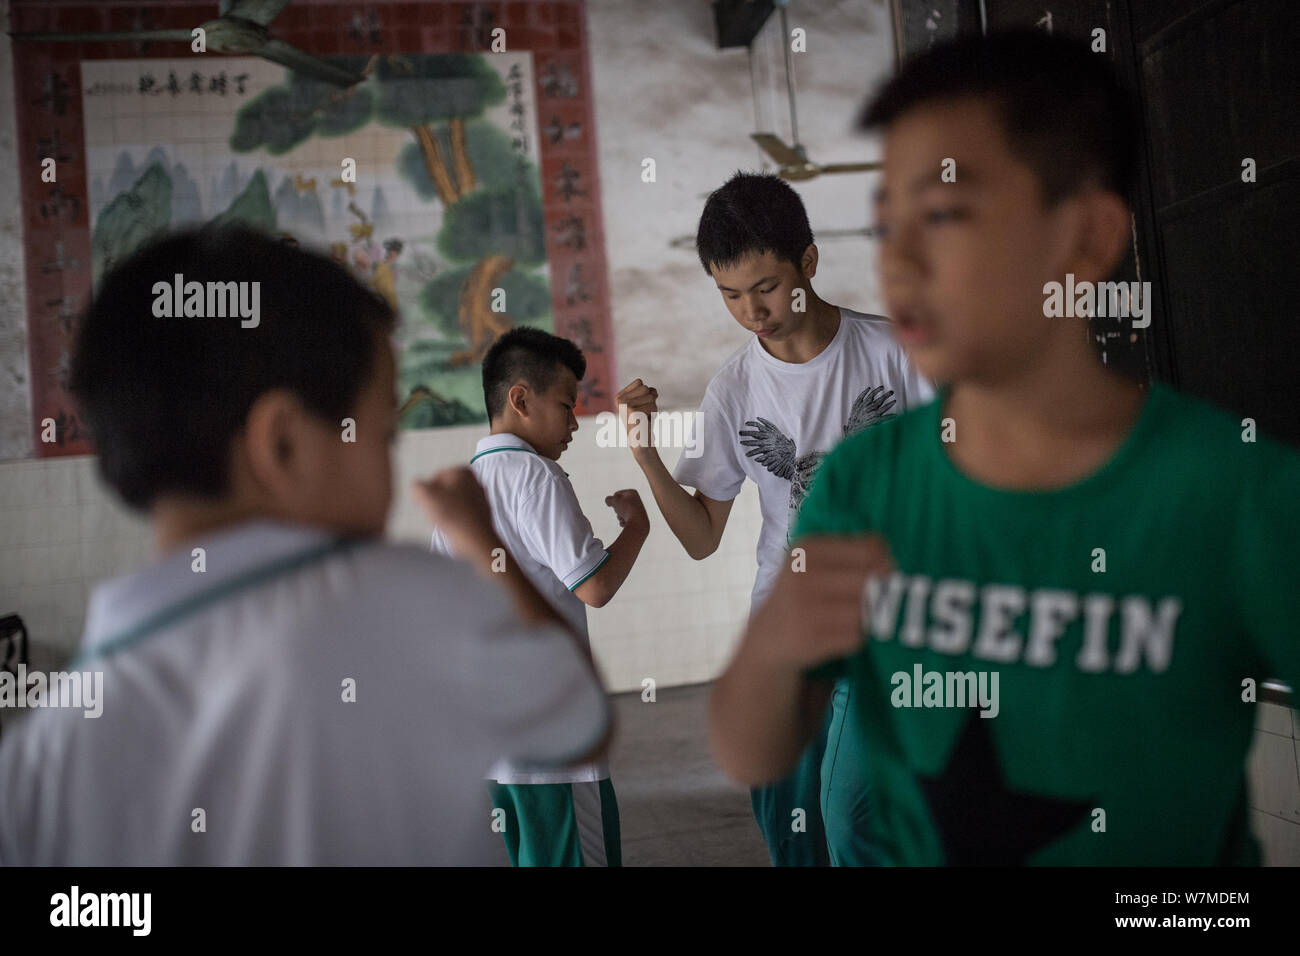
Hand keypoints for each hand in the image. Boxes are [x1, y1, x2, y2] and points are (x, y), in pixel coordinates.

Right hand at [412, 467, 500, 562]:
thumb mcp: (425, 494)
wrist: (475, 539)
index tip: (428, 504)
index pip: (434, 478)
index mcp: (463, 471)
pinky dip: (455, 520)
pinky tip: (454, 527)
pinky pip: (460, 515)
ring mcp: (480, 498)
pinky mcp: (481, 514)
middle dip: (437, 501)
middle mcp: (475, 481)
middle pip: (444, 490)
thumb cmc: (452, 514)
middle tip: (437, 513)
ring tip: (446, 521)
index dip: (426, 493)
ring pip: (451, 503)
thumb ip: (417, 485)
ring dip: (444, 512)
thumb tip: (418, 488)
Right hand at [605, 489, 648, 532]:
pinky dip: (624, 522)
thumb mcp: (614, 501)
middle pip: (619, 504)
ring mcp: (637, 511)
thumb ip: (609, 499)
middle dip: (617, 509)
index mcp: (632, 492)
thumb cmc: (627, 509)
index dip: (613, 500)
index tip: (616, 503)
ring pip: (621, 513)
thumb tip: (609, 502)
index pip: (616, 494)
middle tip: (620, 511)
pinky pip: (625, 520)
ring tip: (623, 518)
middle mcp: (636, 500)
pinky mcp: (637, 520)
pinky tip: (627, 523)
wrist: (638, 523)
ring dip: (619, 516)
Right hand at [615, 379, 657, 454]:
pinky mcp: (633, 411)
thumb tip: (653, 392)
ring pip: (650, 396)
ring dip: (652, 407)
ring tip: (644, 416)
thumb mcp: (645, 401)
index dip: (645, 393)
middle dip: (649, 400)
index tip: (640, 406)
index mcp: (618, 396)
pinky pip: (652, 405)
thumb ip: (649, 391)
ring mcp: (625, 405)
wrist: (641, 440)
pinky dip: (653, 413)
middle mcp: (619, 399)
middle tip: (643, 412)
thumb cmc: (643, 420)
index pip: (639, 382)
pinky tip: (644, 421)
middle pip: (645, 387)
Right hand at [747, 535, 893, 670]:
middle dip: (879, 591)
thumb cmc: (803, 595)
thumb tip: (892, 568)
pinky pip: (858, 636)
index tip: (877, 573)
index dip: (885, 562)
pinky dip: (855, 638)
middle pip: (872, 579)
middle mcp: (803, 574)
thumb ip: (854, 557)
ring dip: (867, 618)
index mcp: (808, 548)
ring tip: (846, 617)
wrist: (767, 639)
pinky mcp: (810, 638)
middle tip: (869, 598)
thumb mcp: (815, 564)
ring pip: (867, 610)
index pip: (872, 549)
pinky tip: (837, 634)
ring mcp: (805, 607)